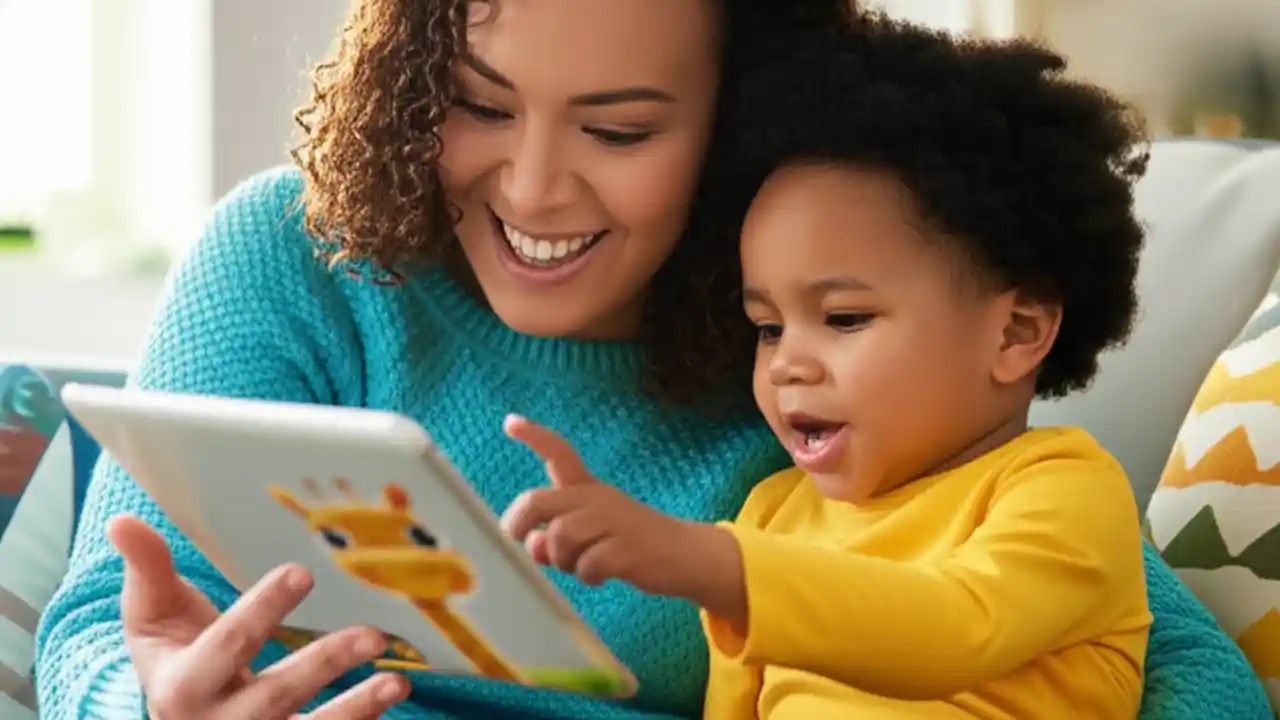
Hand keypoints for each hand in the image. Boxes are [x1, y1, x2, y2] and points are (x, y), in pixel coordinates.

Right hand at [109, 515, 409, 718]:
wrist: (179, 716)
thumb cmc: (174, 653)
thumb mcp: (151, 615)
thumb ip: (146, 569)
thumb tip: (122, 520)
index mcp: (180, 686)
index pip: (226, 645)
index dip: (263, 610)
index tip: (302, 573)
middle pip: (275, 695)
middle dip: (324, 665)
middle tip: (373, 635)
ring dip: (356, 707)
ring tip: (398, 679)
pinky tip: (391, 697)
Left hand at [501, 414, 733, 601]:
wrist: (686, 554)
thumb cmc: (631, 542)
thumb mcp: (591, 535)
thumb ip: (556, 538)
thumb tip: (532, 543)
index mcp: (588, 489)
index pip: (559, 453)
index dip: (533, 436)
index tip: (510, 421)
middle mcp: (598, 498)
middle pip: (539, 502)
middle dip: (518, 523)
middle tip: (518, 539)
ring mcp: (614, 521)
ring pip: (559, 537)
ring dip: (560, 560)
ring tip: (579, 565)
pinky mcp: (628, 548)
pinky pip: (587, 565)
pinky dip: (588, 576)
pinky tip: (602, 576)